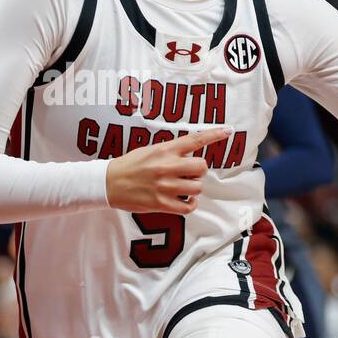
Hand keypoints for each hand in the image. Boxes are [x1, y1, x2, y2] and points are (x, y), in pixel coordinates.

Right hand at [105, 126, 231, 213]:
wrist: (108, 182)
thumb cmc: (129, 165)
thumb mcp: (149, 150)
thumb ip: (170, 151)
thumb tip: (189, 153)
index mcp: (164, 149)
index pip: (195, 139)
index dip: (214, 134)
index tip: (229, 130)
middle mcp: (167, 166)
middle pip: (202, 167)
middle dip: (198, 171)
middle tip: (188, 173)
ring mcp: (165, 186)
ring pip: (198, 187)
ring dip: (193, 188)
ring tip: (182, 187)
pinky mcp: (161, 203)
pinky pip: (188, 206)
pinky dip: (190, 204)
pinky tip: (183, 200)